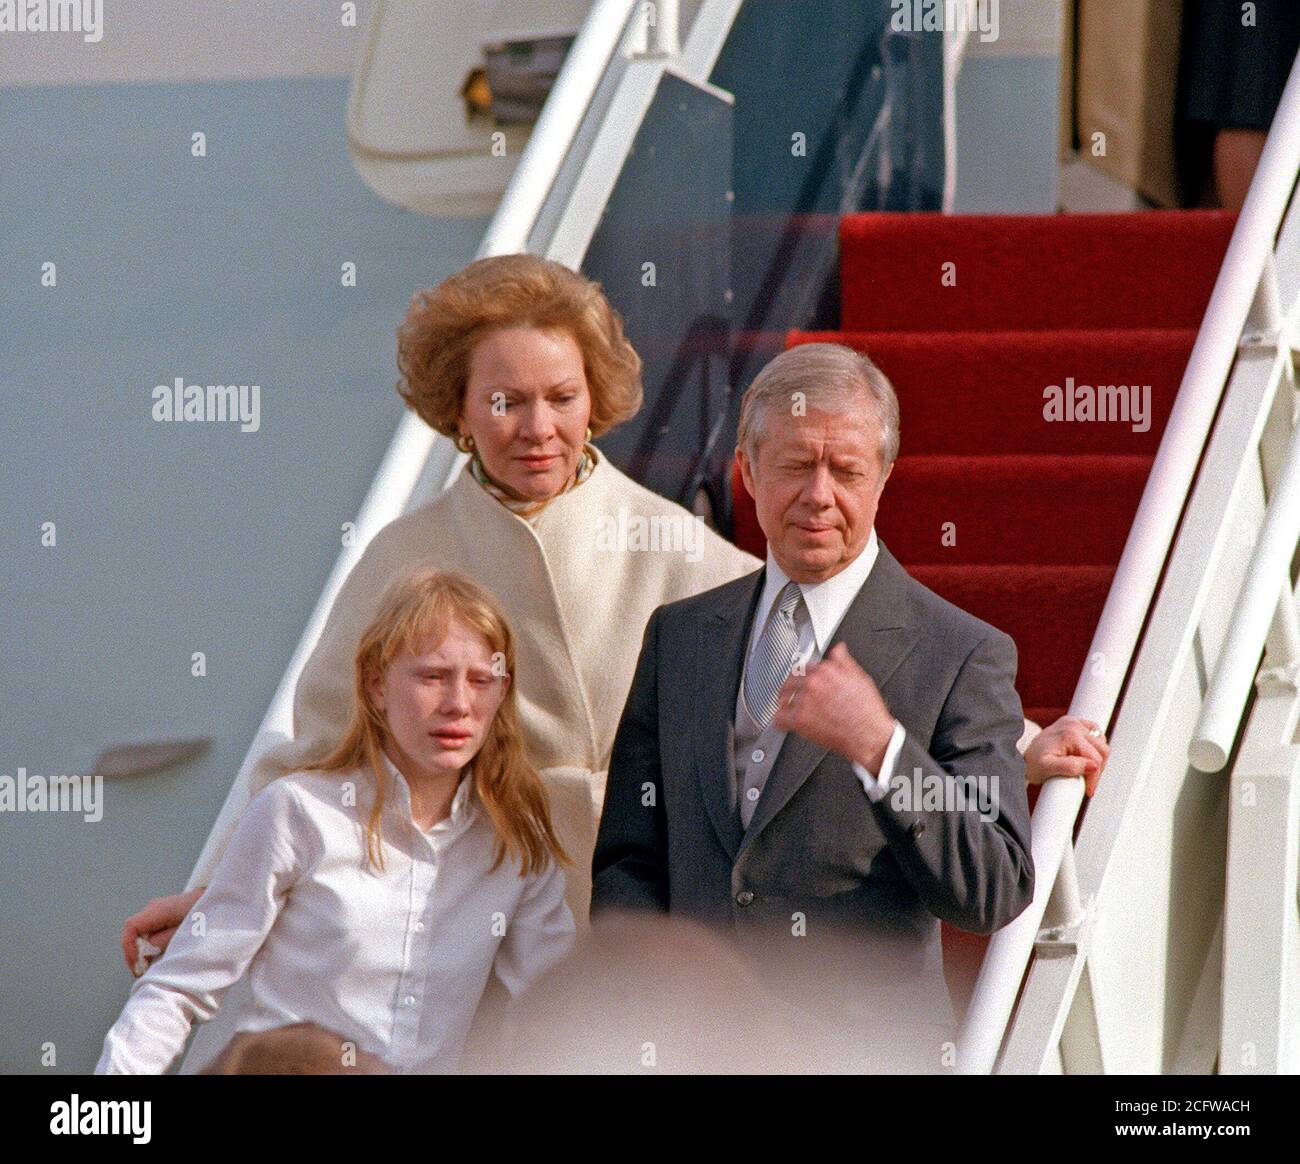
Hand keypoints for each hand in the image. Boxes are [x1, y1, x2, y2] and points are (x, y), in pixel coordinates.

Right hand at [120, 886, 205, 973]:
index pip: (131, 927)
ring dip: (144, 952)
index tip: (138, 967)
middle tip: (143, 973)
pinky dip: (152, 946)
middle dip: (136, 954)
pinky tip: (161, 957)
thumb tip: (145, 953)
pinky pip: (151, 933)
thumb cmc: (209, 915)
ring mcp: (159, 911)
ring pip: (142, 935)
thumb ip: (163, 942)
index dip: (129, 949)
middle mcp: (155, 907)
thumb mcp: (187, 932)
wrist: (225, 900)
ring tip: (153, 967)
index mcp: (159, 909)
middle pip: (134, 933)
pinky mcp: (165, 916)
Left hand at [771, 642, 895, 772]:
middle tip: (791, 695)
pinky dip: (781, 721)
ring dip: (785, 704)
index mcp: (826, 670)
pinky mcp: (800, 720)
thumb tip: (838, 648)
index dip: (804, 676)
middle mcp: (813, 683)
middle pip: (789, 681)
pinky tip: (785, 722)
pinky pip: (779, 718)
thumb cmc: (867, 711)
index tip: (802, 682)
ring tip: (788, 709)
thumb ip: (844, 661)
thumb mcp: (860, 678)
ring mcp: (805, 701)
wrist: (869, 735)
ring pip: (783, 698)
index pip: (805, 667)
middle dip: (790, 688)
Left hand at [1024, 716, 1107, 795]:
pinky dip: (1096, 745)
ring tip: (1085, 770)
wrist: (1022, 754)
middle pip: (1102, 750)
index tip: (1088, 790)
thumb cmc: (1032, 763)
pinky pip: (1096, 733)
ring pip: (1101, 742)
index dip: (1094, 778)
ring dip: (1098, 758)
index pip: (1095, 759)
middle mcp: (1073, 725)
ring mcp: (1074, 722)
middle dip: (1097, 769)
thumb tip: (1093, 766)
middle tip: (1086, 782)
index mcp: (1069, 735)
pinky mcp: (1074, 723)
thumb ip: (1071, 767)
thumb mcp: (1047, 769)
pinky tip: (1087, 756)